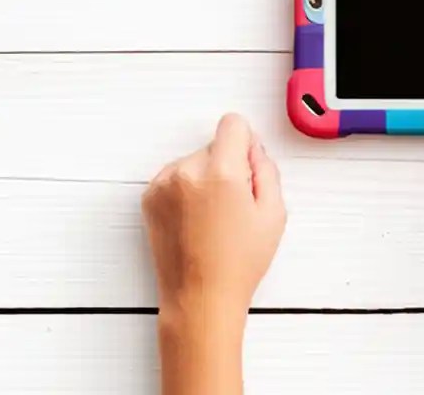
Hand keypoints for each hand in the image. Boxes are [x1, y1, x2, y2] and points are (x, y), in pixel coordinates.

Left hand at [142, 113, 285, 318]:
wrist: (199, 298)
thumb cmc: (238, 263)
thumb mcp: (274, 213)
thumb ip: (267, 170)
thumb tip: (253, 150)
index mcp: (221, 172)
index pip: (232, 124)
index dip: (247, 143)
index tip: (249, 170)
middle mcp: (186, 172)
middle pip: (215, 145)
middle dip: (228, 165)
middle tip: (236, 206)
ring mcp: (163, 184)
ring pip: (195, 161)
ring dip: (206, 177)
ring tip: (214, 218)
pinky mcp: (149, 198)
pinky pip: (176, 177)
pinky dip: (187, 190)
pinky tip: (197, 221)